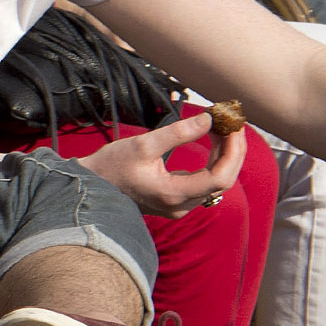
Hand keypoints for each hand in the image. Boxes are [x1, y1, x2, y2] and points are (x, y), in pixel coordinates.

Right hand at [82, 108, 245, 216]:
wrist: (92, 187)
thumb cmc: (112, 166)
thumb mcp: (143, 144)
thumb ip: (177, 132)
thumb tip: (208, 120)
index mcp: (174, 193)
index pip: (220, 177)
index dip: (233, 151)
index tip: (232, 126)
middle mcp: (181, 205)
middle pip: (223, 180)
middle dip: (233, 150)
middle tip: (231, 121)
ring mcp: (180, 205)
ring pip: (216, 181)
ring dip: (224, 153)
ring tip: (222, 126)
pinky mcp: (177, 200)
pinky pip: (205, 180)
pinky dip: (213, 160)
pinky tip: (212, 140)